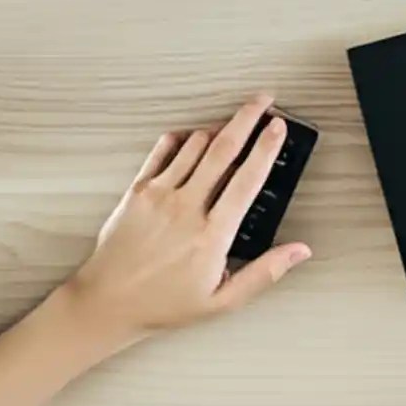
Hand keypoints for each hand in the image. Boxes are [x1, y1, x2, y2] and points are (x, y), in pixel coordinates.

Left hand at [62, 95, 311, 342]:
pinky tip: (192, 138)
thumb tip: (299, 251)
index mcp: (211, 234)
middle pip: (223, 148)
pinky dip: (181, 138)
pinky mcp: (137, 191)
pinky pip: (162, 150)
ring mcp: (159, 196)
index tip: (279, 128)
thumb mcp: (223, 300)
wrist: (106, 303)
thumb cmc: (163, 304)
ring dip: (217, 128)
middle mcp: (186, 208)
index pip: (248, 179)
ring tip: (233, 123)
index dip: (267, 147)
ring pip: (194, 144)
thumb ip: (265, 273)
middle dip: (248, 117)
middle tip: (263, 100)